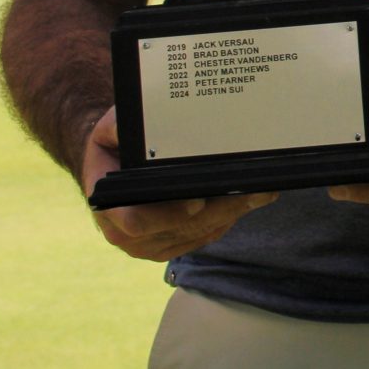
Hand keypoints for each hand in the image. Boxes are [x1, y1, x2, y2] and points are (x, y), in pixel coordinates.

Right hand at [80, 107, 274, 260]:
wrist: (114, 163)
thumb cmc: (117, 142)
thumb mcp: (112, 127)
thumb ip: (120, 127)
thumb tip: (136, 125)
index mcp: (107, 205)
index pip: (135, 222)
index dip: (169, 215)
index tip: (198, 201)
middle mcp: (124, 232)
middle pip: (179, 229)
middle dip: (219, 210)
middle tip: (252, 190)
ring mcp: (148, 243)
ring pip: (197, 234)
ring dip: (230, 214)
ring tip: (261, 192)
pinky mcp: (170, 244)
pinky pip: (202, 236)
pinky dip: (226, 219)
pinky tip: (248, 200)